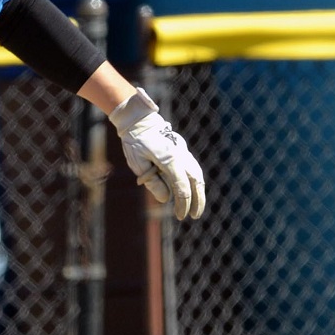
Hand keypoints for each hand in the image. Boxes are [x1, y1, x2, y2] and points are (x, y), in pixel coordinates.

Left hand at [109, 91, 205, 219]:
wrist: (139, 119)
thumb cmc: (135, 141)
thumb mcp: (138, 164)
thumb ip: (152, 182)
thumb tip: (166, 199)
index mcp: (169, 159)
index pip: (181, 187)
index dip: (183, 204)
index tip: (180, 215)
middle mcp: (180, 155)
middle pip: (195, 181)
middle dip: (198, 200)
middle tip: (195, 215)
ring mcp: (183, 151)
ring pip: (197, 173)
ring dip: (199, 190)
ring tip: (196, 206)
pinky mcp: (181, 149)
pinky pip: (193, 166)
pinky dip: (195, 180)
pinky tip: (193, 189)